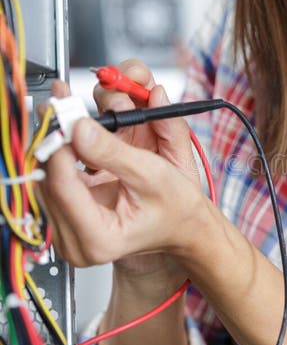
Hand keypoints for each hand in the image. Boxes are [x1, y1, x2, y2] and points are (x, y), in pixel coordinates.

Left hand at [43, 68, 199, 284]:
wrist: (184, 223)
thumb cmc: (175, 207)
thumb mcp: (152, 173)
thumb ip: (113, 150)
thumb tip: (79, 127)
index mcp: (100, 239)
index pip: (62, 187)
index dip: (60, 145)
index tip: (65, 113)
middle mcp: (76, 241)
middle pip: (46, 180)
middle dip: (55, 137)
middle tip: (61, 103)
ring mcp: (68, 230)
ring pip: (44, 176)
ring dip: (55, 138)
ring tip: (65, 108)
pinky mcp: (66, 215)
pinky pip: (53, 177)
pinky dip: (60, 148)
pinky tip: (67, 127)